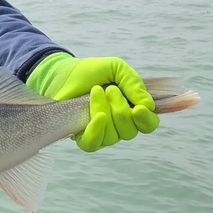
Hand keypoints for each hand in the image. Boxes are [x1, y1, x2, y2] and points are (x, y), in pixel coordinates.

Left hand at [26, 53, 158, 151]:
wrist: (63, 73)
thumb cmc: (91, 72)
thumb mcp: (116, 68)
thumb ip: (134, 83)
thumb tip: (148, 106)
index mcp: (131, 109)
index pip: (148, 125)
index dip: (146, 120)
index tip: (139, 108)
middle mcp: (118, 125)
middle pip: (130, 132)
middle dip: (121, 109)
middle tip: (110, 89)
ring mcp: (100, 133)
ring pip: (112, 137)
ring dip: (106, 111)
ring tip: (96, 91)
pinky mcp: (82, 136)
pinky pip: (93, 144)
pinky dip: (97, 130)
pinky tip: (98, 116)